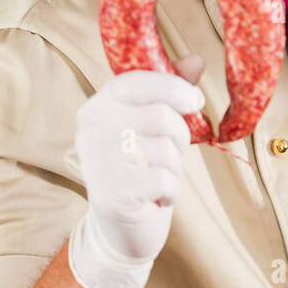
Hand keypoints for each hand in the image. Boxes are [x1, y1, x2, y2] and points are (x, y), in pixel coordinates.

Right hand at [69, 56, 204, 287]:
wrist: (122, 228)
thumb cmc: (142, 168)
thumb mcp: (155, 126)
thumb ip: (171, 91)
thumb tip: (197, 59)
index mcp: (97, 106)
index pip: (138, 81)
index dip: (174, 87)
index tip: (195, 101)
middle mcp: (90, 129)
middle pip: (160, 115)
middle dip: (179, 137)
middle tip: (168, 156)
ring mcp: (97, 161)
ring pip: (166, 149)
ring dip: (174, 167)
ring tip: (156, 177)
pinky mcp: (111, 194)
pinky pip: (165, 179)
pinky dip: (170, 190)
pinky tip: (154, 197)